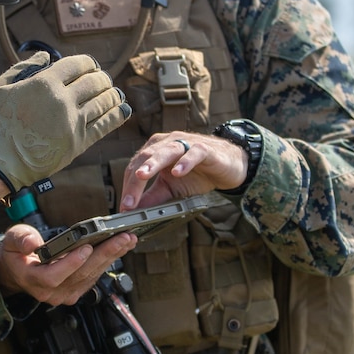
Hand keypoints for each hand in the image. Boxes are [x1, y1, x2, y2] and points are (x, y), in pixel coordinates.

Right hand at [0, 51, 130, 191]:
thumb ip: (22, 68)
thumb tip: (44, 56)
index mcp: (43, 83)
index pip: (76, 64)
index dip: (87, 62)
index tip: (90, 65)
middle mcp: (62, 101)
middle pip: (93, 81)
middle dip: (101, 77)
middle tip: (103, 78)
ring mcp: (72, 123)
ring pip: (103, 101)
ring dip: (111, 93)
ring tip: (114, 92)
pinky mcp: (78, 143)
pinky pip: (104, 125)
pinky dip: (117, 115)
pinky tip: (123, 109)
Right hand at [0, 223, 137, 306]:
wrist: (16, 271)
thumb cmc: (15, 254)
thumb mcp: (11, 240)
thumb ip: (21, 239)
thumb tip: (33, 242)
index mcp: (33, 279)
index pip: (54, 276)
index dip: (71, 263)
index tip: (86, 247)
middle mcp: (51, 292)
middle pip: (81, 274)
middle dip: (104, 254)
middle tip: (121, 239)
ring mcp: (64, 294)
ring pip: (91, 276)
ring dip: (111, 257)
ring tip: (126, 241)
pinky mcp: (75, 291)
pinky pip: (93, 277)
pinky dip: (107, 262)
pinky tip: (119, 249)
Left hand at [118, 130, 248, 209]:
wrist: (229, 165)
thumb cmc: (197, 173)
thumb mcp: (172, 188)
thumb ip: (153, 197)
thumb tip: (134, 211)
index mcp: (155, 150)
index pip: (135, 167)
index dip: (128, 187)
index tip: (125, 207)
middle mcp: (167, 143)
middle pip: (145, 158)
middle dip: (135, 180)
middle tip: (129, 201)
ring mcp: (185, 143)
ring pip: (165, 151)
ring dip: (152, 164)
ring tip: (142, 176)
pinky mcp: (205, 148)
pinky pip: (193, 153)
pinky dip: (184, 162)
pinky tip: (177, 172)